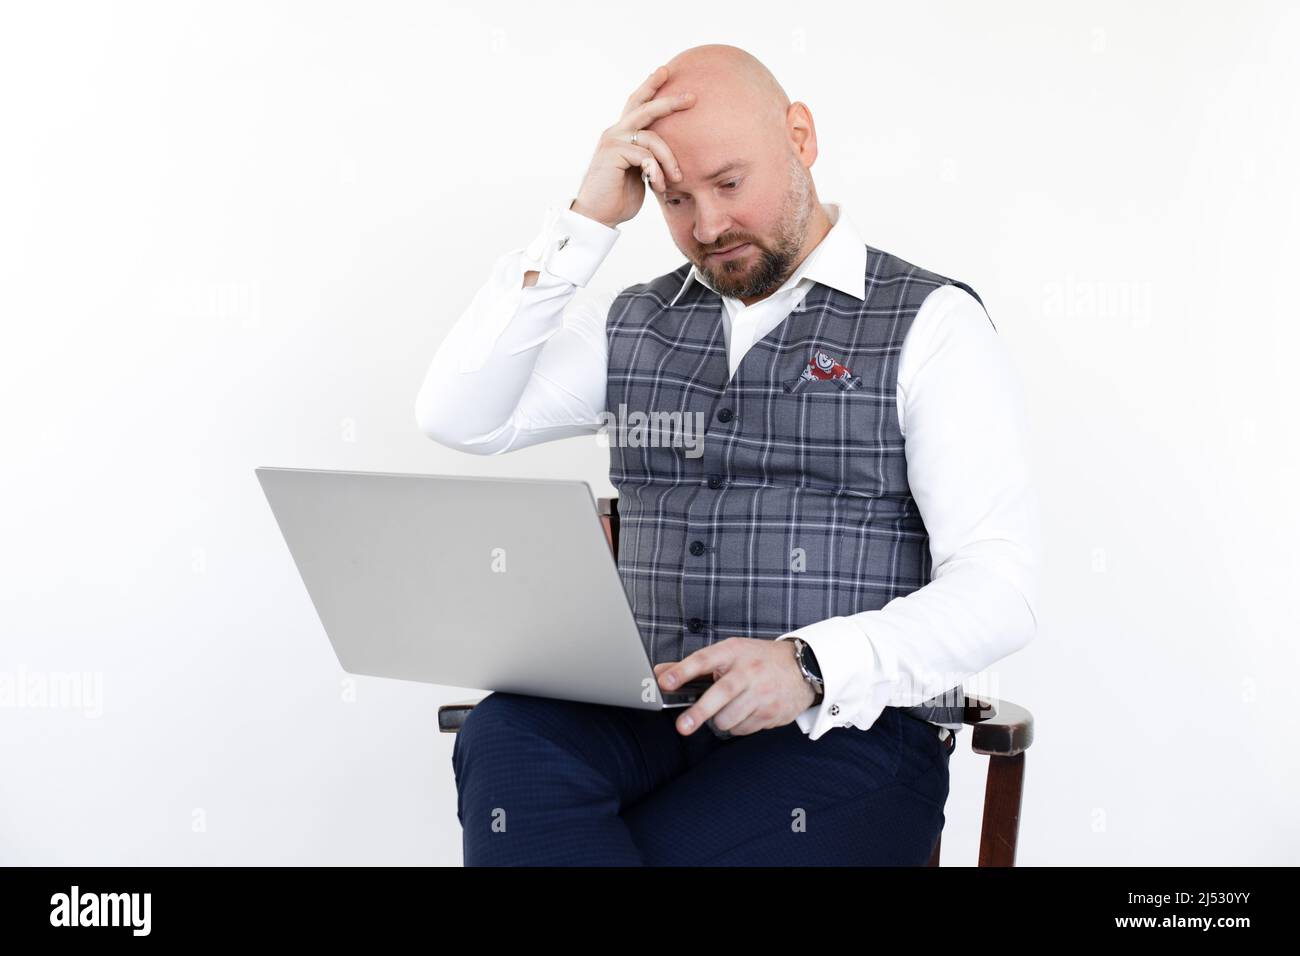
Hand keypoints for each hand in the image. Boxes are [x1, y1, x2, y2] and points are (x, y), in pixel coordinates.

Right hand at [571, 65, 695, 228]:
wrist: (597, 216)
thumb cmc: (618, 199)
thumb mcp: (639, 174)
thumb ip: (649, 158)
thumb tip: (666, 154)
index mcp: (621, 135)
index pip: (637, 105)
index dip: (650, 87)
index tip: (665, 72)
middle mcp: (614, 133)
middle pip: (644, 108)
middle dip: (669, 100)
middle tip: (691, 97)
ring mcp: (611, 142)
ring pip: (652, 137)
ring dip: (669, 159)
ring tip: (676, 178)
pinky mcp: (612, 154)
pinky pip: (646, 156)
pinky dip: (657, 172)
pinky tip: (659, 186)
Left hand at [654, 637, 817, 736]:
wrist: (802, 667)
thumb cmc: (758, 659)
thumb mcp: (729, 653)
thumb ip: (694, 666)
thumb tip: (659, 673)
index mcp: (733, 652)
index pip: (703, 660)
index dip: (682, 671)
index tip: (665, 683)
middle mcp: (748, 671)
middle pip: (721, 694)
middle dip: (699, 712)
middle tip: (683, 727)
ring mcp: (762, 693)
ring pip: (729, 718)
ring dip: (720, 720)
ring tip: (725, 709)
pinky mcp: (771, 713)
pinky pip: (742, 729)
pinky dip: (737, 726)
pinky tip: (745, 712)